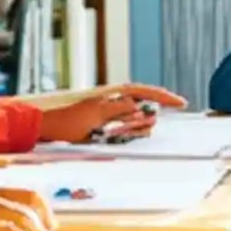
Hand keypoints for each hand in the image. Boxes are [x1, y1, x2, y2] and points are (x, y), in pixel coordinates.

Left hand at [38, 83, 187, 142]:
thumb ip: (119, 108)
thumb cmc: (69, 121)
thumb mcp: (95, 114)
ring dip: (132, 130)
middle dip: (142, 119)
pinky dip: (127, 136)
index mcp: (115, 96)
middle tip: (122, 130)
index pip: (145, 92)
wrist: (49, 130)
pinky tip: (118, 138)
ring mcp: (113, 116)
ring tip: (111, 133)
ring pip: (136, 123)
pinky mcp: (108, 129)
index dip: (164, 98)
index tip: (181, 104)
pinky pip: (126, 133)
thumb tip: (140, 106)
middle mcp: (117, 104)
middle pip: (143, 109)